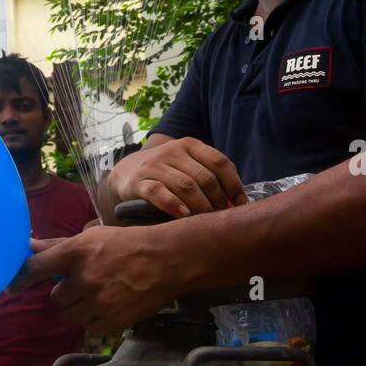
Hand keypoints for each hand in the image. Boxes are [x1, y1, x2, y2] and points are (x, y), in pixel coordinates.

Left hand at [7, 225, 179, 334]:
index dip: (20, 279)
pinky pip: (88, 327)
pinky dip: (94, 319)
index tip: (11, 287)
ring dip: (79, 307)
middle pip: (56, 298)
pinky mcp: (111, 321)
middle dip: (66, 292)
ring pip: (71, 314)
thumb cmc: (127, 243)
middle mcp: (84, 278)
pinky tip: (110, 303)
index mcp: (77, 251)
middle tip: (85, 282)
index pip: (36, 268)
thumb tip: (28, 246)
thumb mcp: (92, 236)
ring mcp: (98, 302)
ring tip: (101, 291)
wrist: (165, 260)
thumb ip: (57, 247)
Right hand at [108, 136, 245, 218]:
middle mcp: (173, 151)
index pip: (219, 162)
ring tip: (206, 221)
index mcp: (190, 144)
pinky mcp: (139, 181)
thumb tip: (238, 199)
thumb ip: (209, 174)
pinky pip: (159, 193)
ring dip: (201, 207)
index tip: (239, 204)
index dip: (233, 184)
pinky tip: (184, 215)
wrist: (125, 173)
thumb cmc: (166, 172)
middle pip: (205, 178)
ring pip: (186, 186)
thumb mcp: (187, 164)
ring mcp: (155, 165)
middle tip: (221, 217)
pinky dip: (174, 205)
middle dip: (218, 201)